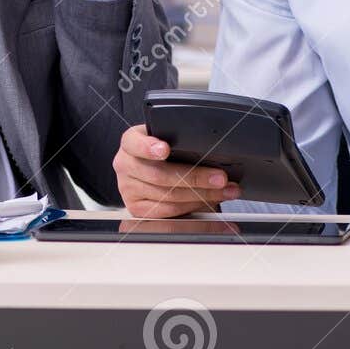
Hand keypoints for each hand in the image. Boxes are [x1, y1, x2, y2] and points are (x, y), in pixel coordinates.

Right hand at [113, 124, 241, 217]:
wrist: (148, 167)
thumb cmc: (162, 151)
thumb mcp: (166, 138)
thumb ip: (179, 141)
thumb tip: (213, 151)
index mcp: (130, 142)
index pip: (135, 143)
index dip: (149, 147)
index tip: (164, 150)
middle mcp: (125, 165)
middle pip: (160, 175)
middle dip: (196, 177)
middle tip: (220, 178)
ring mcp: (128, 188)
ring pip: (168, 196)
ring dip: (202, 195)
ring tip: (224, 190)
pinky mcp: (136, 208)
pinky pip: (168, 211)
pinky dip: (191, 206)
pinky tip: (208, 201)